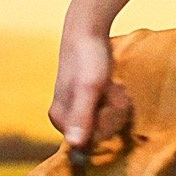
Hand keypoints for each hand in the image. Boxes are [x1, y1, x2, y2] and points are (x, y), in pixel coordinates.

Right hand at [51, 25, 134, 154]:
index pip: (91, 141)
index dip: (105, 125)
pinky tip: (112, 84)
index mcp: (60, 119)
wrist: (87, 30)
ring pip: (106, 119)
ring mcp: (77, 107)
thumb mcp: (89, 88)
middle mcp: (65, 116)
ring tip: (111, 85)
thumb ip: (82, 117)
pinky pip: (107, 108)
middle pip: (99, 131)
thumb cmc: (87, 59)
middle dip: (111, 112)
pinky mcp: (88, 98)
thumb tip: (75, 145)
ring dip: (115, 103)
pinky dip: (114, 98)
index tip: (108, 104)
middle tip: (110, 90)